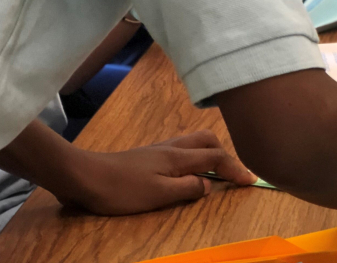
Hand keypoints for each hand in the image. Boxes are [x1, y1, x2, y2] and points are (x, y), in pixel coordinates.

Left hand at [60, 131, 254, 215]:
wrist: (84, 176)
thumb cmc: (121, 189)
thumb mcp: (158, 195)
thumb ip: (187, 189)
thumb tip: (207, 186)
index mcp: (178, 157)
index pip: (216, 158)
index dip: (236, 169)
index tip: (251, 181)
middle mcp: (172, 148)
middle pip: (208, 140)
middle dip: (226, 154)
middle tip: (232, 174)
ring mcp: (159, 149)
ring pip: (195, 142)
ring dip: (210, 153)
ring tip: (214, 172)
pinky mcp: (148, 155)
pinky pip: (182, 148)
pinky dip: (195, 156)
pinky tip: (187, 171)